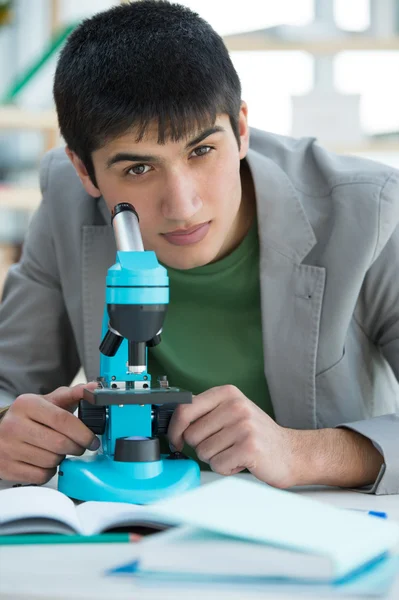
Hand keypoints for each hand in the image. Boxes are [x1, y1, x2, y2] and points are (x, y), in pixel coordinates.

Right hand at [0, 383, 99, 484]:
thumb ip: (74, 393)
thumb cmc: (31, 416)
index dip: (83, 432)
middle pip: (59, 443)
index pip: (62, 420)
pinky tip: (46, 461)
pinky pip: (40, 476)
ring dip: (62, 458)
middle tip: (79, 446)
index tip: (92, 440)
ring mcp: (8, 447)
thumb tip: (94, 388)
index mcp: (27, 404)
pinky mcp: (6, 467)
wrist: (1, 431)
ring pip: (51, 461)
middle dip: (76, 447)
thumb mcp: (49, 400)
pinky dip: (49, 471)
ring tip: (58, 450)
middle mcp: (14, 425)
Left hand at [168, 385, 296, 487]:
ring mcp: (243, 426)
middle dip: (202, 447)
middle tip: (223, 445)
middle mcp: (236, 406)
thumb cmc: (257, 435)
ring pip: (203, 452)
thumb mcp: (231, 412)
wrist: (291, 452)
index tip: (177, 439)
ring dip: (216, 459)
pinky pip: (218, 465)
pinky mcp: (249, 447)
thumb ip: (205, 412)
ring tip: (234, 451)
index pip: (185, 408)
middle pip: (191, 434)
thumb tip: (172, 422)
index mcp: (227, 393)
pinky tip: (241, 461)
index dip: (175, 429)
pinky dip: (227, 469)